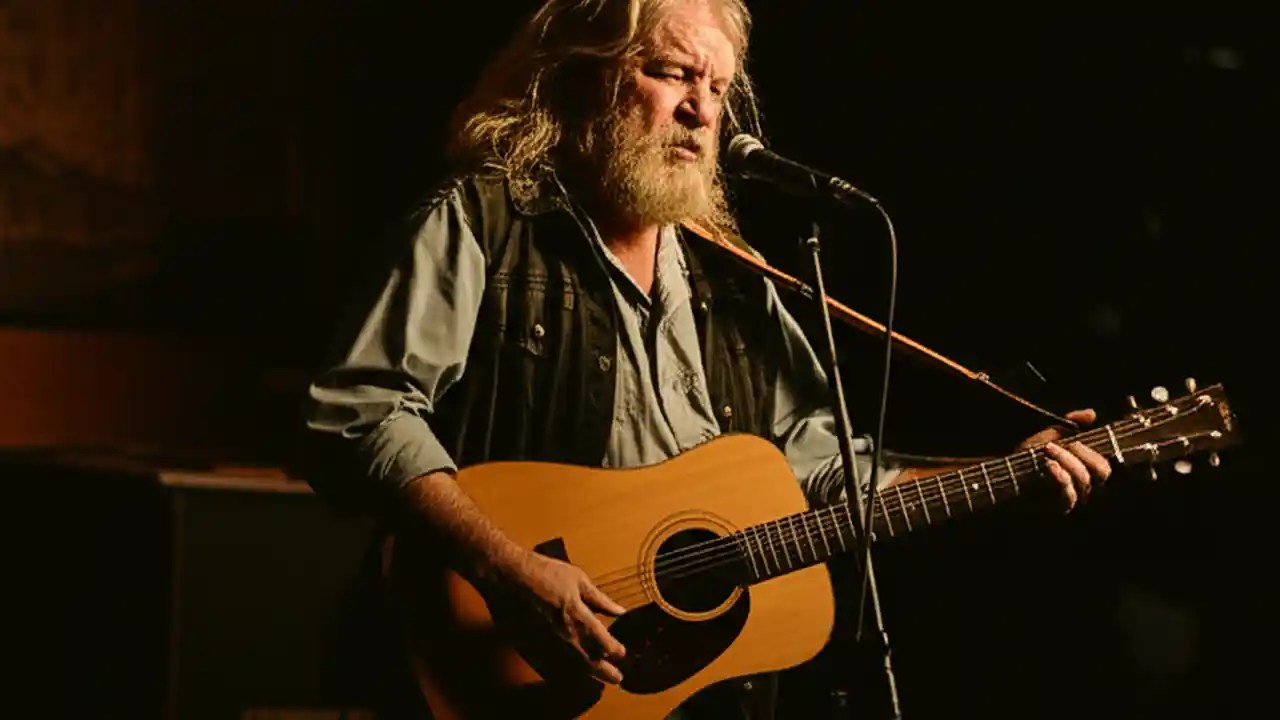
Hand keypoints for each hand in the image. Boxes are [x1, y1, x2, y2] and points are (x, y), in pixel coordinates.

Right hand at [502, 552, 627, 683]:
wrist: (507, 576)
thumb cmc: (544, 573)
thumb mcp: (577, 579)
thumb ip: (600, 600)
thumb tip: (620, 611)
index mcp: (579, 618)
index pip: (605, 644)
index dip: (616, 651)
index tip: (621, 652)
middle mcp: (565, 638)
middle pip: (591, 663)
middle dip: (606, 672)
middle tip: (617, 678)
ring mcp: (546, 647)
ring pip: (571, 670)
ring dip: (587, 675)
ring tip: (598, 679)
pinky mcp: (529, 650)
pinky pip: (550, 669)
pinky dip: (564, 674)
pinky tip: (569, 675)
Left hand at [1018, 408, 1112, 512]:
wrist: (1006, 474)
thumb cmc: (1030, 456)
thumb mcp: (1050, 436)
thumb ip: (1071, 424)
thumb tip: (1092, 413)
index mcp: (1087, 469)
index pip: (1105, 463)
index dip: (1095, 450)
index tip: (1076, 439)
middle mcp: (1085, 485)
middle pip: (1102, 471)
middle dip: (1084, 453)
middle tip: (1066, 443)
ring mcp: (1074, 497)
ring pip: (1084, 478)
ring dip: (1066, 459)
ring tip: (1047, 450)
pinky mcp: (1060, 507)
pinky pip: (1070, 495)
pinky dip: (1062, 476)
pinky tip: (1050, 465)